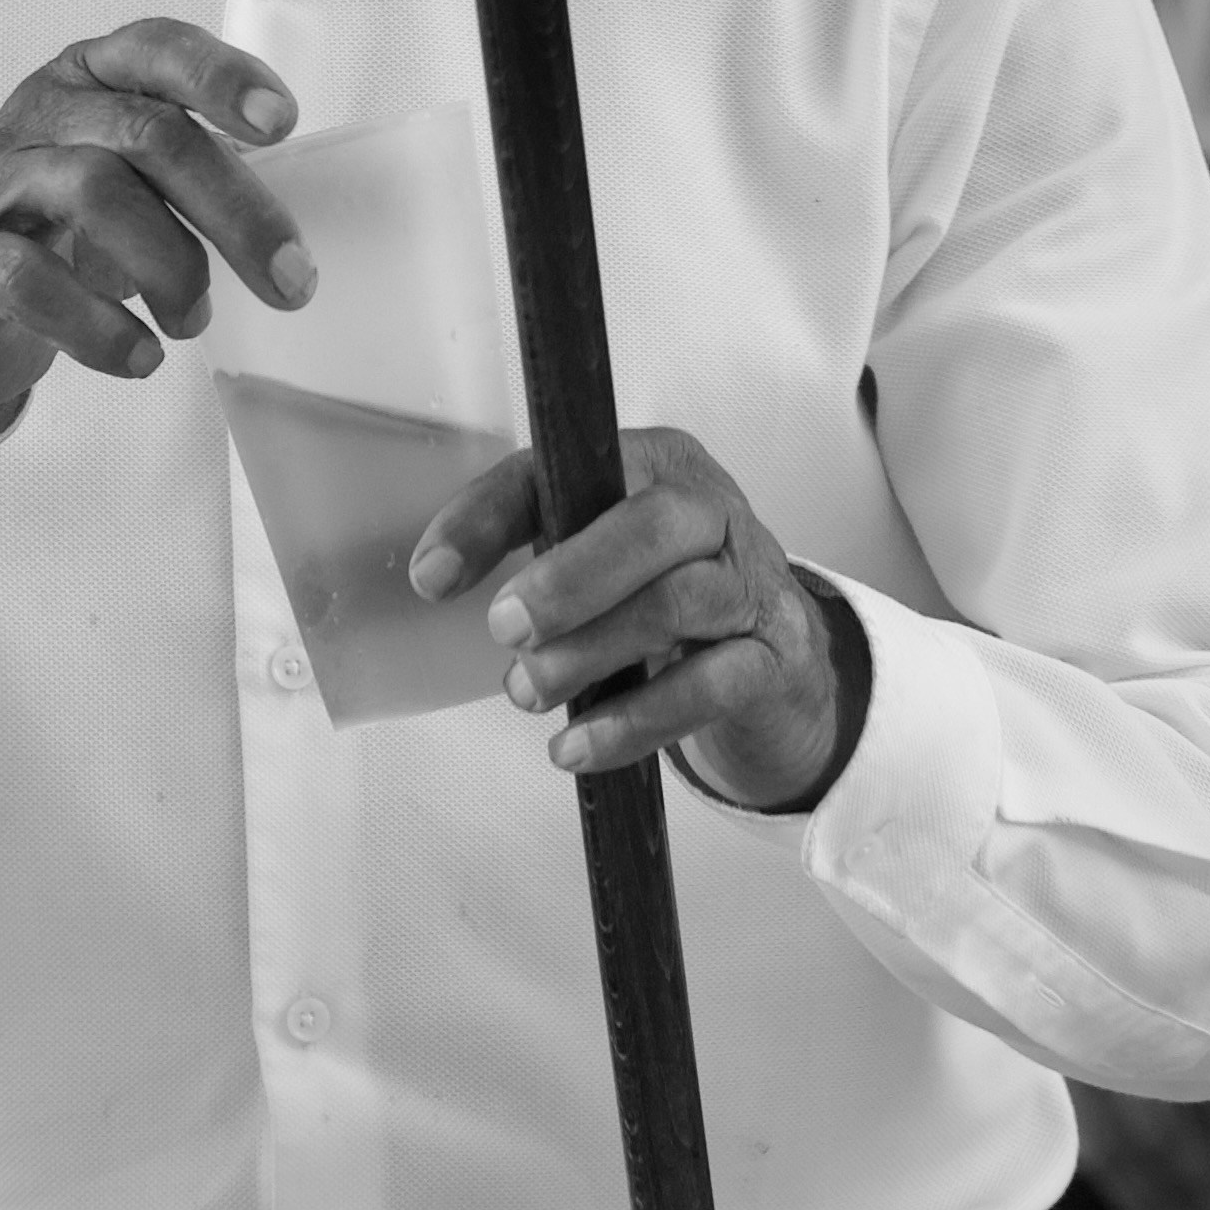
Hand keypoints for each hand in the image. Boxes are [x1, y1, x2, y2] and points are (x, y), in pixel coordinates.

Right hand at [0, 25, 313, 448]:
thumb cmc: (59, 222)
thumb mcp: (127, 174)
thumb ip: (195, 170)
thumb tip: (287, 227)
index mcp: (93, 77)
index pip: (158, 49)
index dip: (222, 77)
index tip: (283, 124)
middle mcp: (43, 112)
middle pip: (148, 133)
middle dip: (233, 209)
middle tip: (288, 280)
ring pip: (94, 192)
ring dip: (170, 267)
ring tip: (196, 322)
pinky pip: (29, 278)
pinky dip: (97, 326)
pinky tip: (139, 355)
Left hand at [412, 428, 863, 813]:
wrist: (776, 655)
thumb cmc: (663, 588)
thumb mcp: (599, 552)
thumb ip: (529, 544)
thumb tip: (434, 574)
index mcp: (658, 463)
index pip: (570, 468)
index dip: (494, 515)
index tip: (433, 577)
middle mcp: (715, 510)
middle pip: (650, 526)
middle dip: (569, 579)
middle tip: (503, 630)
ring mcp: (754, 581)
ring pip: (677, 604)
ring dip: (590, 654)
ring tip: (527, 693)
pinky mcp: (775, 656)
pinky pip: (709, 686)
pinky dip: (636, 721)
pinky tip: (577, 747)